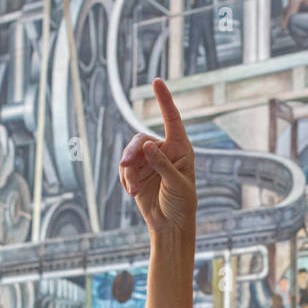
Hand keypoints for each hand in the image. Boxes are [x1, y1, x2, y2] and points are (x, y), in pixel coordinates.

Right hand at [118, 78, 195, 236]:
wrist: (170, 225)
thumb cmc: (182, 204)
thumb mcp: (177, 185)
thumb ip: (163, 165)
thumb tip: (147, 145)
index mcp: (181, 149)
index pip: (172, 120)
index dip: (164, 100)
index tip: (157, 82)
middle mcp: (164, 151)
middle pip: (141, 139)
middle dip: (131, 152)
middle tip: (125, 165)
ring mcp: (149, 161)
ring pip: (129, 154)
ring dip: (128, 171)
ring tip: (133, 189)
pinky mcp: (137, 173)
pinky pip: (125, 169)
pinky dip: (126, 179)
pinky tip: (132, 192)